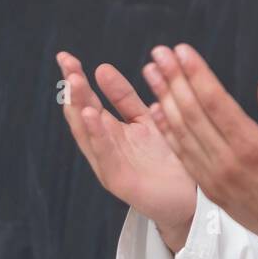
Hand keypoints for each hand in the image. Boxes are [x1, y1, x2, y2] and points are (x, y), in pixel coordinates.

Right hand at [55, 51, 197, 250]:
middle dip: (75, 89)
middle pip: (85, 114)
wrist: (191, 201)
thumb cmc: (172, 162)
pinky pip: (105, 155)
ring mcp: (111, 164)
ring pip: (90, 133)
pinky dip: (96, 134)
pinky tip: (91, 116)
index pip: (94, 101)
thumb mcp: (152, 123)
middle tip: (66, 63)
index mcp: (116, 132)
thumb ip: (129, 100)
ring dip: (80, 107)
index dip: (81, 80)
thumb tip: (113, 69)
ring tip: (73, 83)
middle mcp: (109, 147)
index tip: (67, 57)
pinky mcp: (119, 181)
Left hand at [140, 43, 257, 256]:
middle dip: (174, 79)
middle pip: (192, 113)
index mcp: (251, 148)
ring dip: (164, 99)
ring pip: (182, 133)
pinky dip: (167, 131)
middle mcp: (227, 163)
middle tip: (160, 53)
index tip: (182, 51)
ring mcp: (215, 178)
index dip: (196, 74)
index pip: (215, 102)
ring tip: (152, 73)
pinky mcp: (210, 189)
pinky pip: (182, 156)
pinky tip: (157, 111)